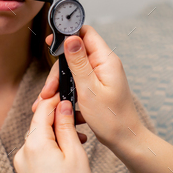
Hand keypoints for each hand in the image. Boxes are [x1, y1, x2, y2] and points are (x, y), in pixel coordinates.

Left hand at [14, 93, 90, 172]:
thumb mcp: (75, 154)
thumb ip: (67, 126)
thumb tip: (63, 105)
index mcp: (35, 144)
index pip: (43, 109)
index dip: (56, 99)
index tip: (69, 94)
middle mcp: (23, 152)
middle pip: (41, 123)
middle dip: (60, 117)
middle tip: (79, 117)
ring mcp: (23, 162)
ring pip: (41, 136)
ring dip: (58, 132)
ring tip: (79, 137)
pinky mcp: (26, 169)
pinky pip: (38, 149)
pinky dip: (52, 145)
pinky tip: (67, 149)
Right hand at [33, 25, 143, 147]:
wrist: (124, 140)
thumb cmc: (111, 118)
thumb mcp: (89, 89)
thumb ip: (79, 62)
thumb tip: (70, 37)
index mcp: (106, 60)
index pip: (86, 33)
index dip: (68, 34)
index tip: (50, 43)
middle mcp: (104, 64)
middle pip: (75, 53)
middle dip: (59, 70)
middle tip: (48, 89)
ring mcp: (101, 75)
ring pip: (74, 69)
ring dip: (60, 82)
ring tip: (49, 100)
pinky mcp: (97, 85)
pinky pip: (78, 80)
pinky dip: (67, 89)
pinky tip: (59, 103)